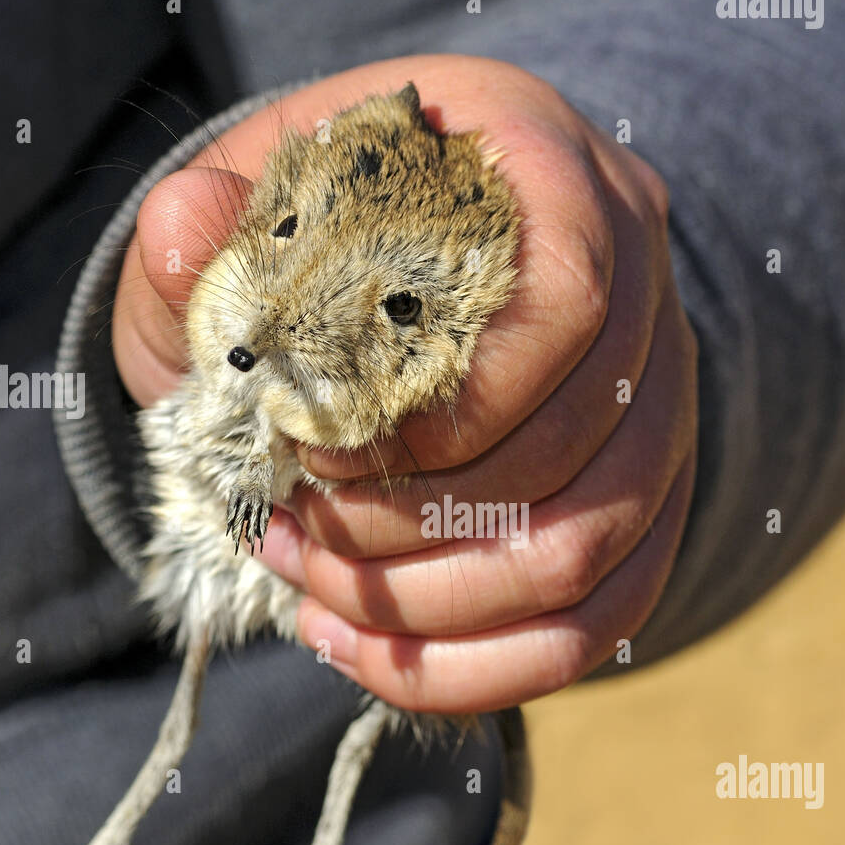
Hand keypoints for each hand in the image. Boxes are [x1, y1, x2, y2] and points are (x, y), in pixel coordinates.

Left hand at [112, 54, 696, 712]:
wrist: (414, 285)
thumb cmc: (334, 244)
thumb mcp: (258, 216)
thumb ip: (216, 227)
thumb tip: (182, 228)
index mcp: (556, 176)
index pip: (565, 302)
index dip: (443, 406)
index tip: (320, 446)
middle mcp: (644, 292)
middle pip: (568, 452)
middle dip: (406, 525)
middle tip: (292, 529)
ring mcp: (662, 410)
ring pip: (583, 557)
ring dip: (429, 604)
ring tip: (314, 592)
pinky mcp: (650, 508)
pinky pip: (600, 625)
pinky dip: (476, 667)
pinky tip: (364, 649)